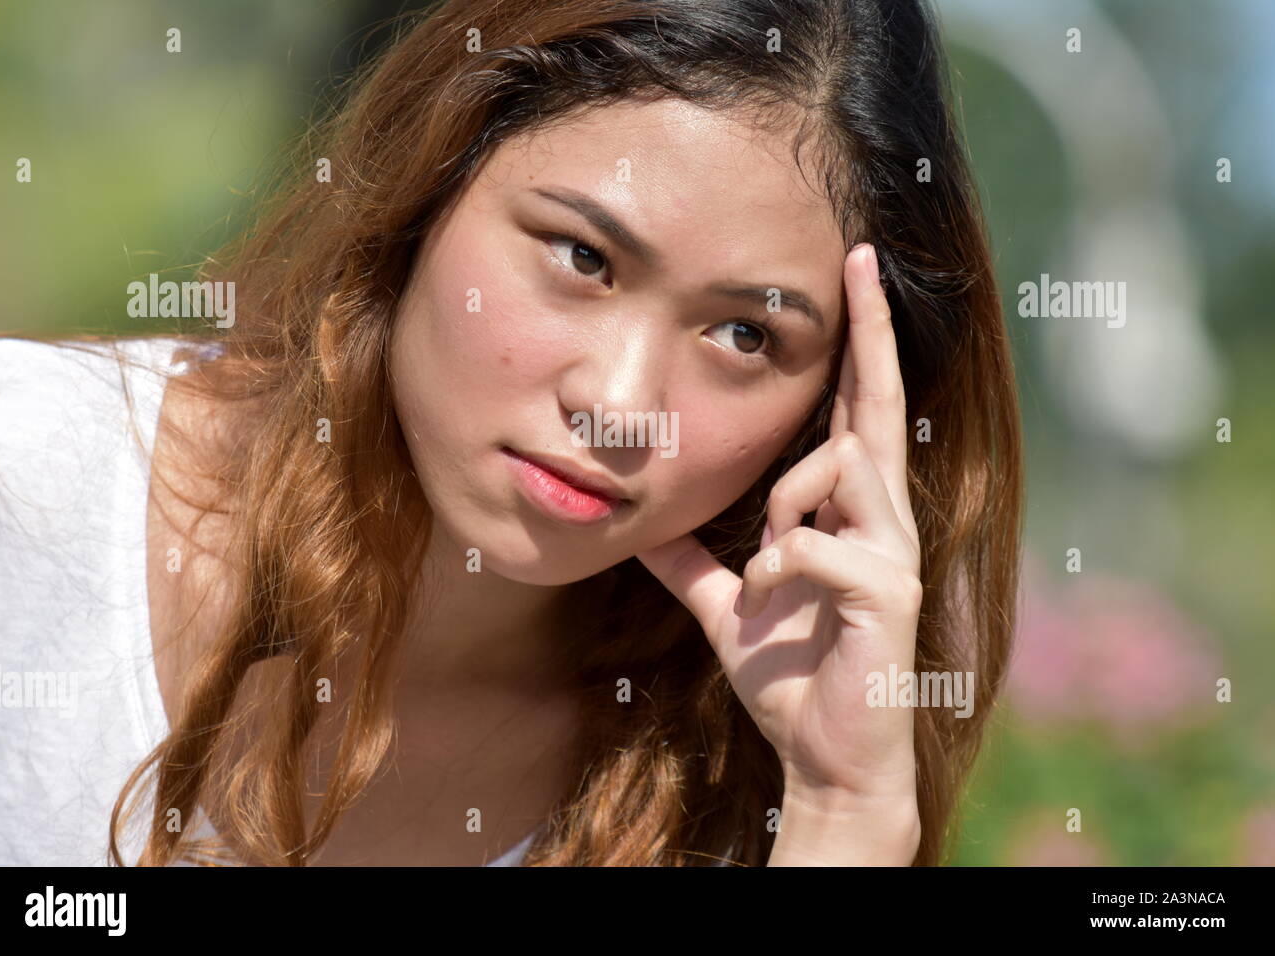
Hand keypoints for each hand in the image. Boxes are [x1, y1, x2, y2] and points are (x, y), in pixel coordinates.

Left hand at [637, 243, 922, 835]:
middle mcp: (884, 519)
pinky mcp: (888, 593)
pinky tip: (767, 601)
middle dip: (872, 331)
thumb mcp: (728, 607)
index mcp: (850, 514)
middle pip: (876, 409)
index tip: (854, 273)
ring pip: (836, 469)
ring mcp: (892, 553)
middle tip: (861, 257)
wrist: (826, 756)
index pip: (857, 412)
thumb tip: (644, 531)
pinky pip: (813, 545)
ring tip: (763, 571)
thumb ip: (694, 565)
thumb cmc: (792, 677)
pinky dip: (773, 568)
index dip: (861, 345)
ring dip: (780, 510)